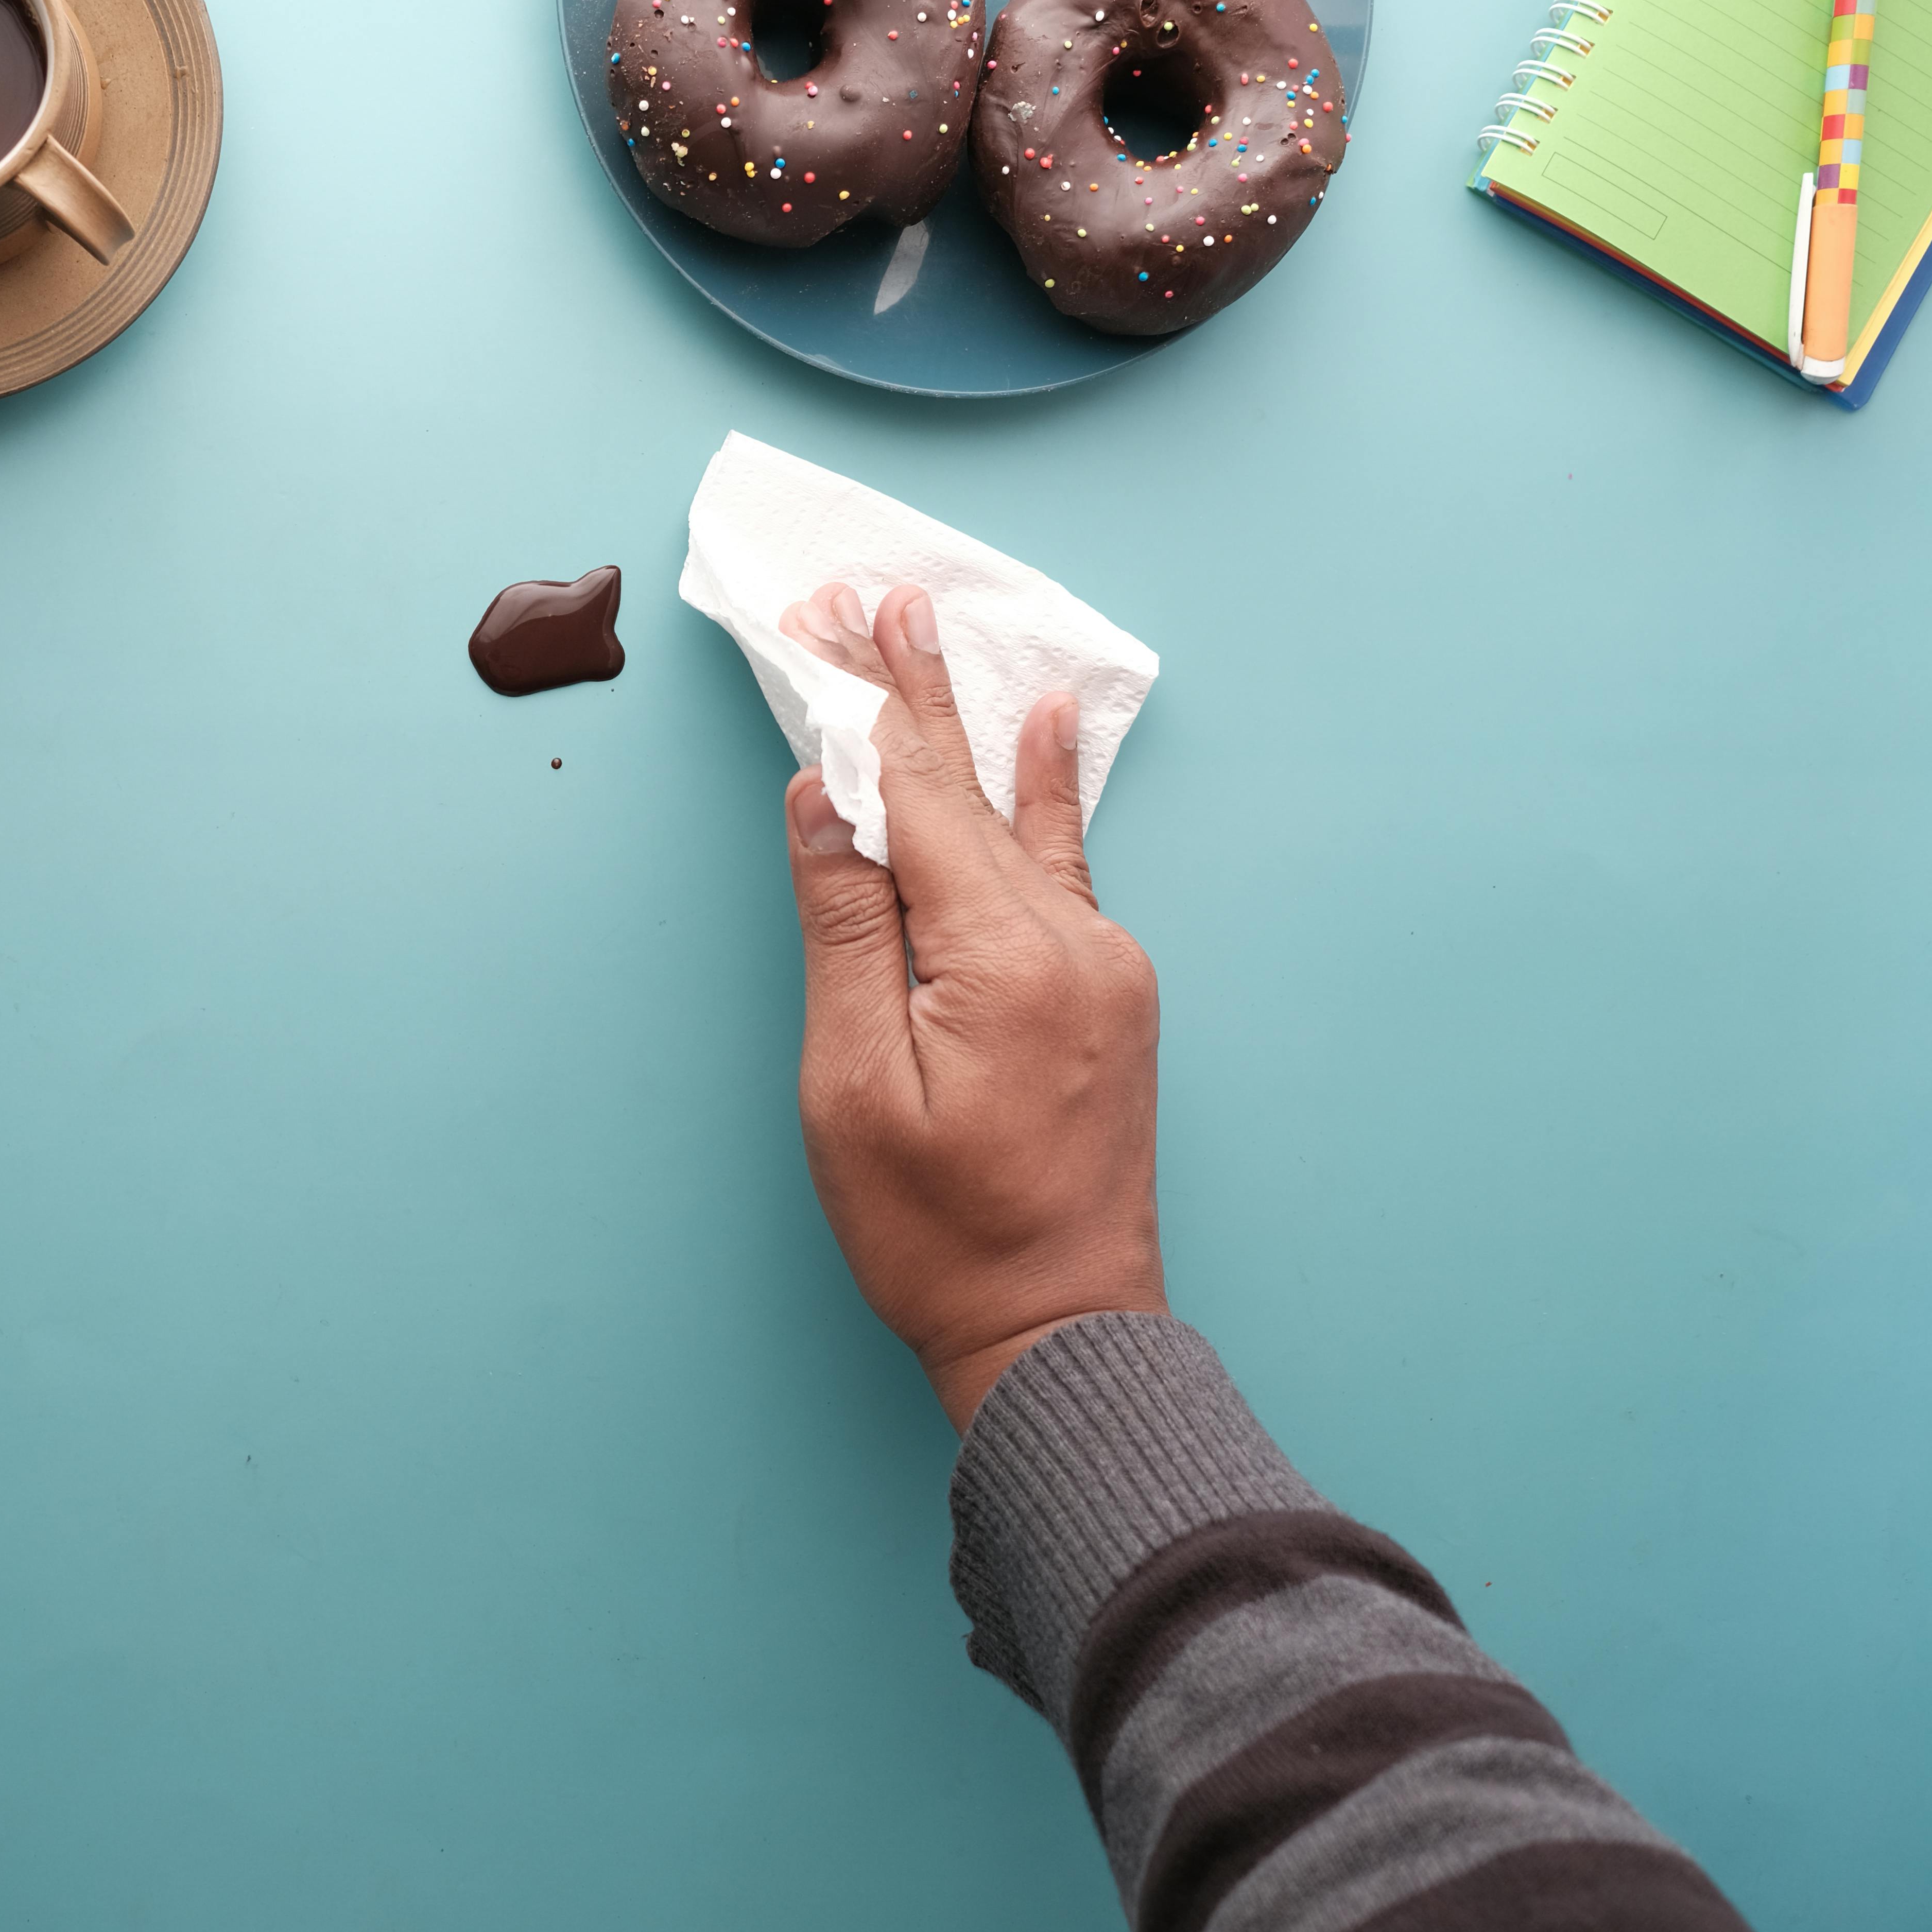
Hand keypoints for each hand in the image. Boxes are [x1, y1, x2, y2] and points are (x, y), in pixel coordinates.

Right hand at [775, 581, 1165, 1430]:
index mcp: (1008, 956)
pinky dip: (1041, 794)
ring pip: (1015, 819)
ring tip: (940, 640)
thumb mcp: (854, 1085)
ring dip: (966, 730)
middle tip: (878, 596)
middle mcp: (1075, 940)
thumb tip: (824, 801)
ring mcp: (1104, 964)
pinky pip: (1060, 864)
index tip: (830, 620)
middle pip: (969, 789)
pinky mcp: (1107, 993)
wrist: (1061, 1335)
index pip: (916, 796)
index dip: (863, 705)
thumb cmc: (939, 1232)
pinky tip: (1046, 733)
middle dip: (912, 693)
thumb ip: (843, 930)